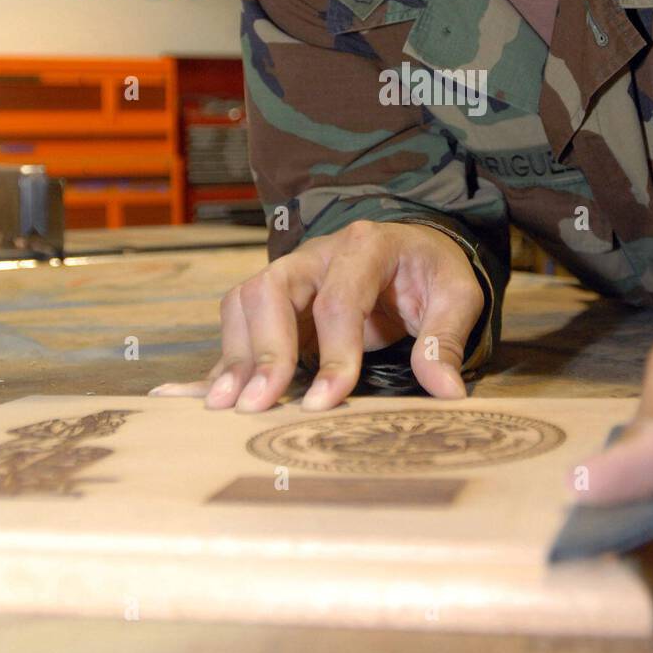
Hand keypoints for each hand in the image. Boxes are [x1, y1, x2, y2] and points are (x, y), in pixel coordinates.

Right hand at [149, 220, 483, 413]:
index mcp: (366, 246)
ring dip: (235, 355)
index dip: (333, 354)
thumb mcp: (457, 295)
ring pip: (244, 301)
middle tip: (259, 405)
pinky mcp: (276, 302)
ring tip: (229, 406)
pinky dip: (221, 361)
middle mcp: (318, 254)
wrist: (413, 250)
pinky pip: (238, 324)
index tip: (325, 403)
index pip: (340, 300)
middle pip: (271, 289)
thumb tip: (446, 392)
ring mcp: (290, 274)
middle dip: (264, 350)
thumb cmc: (432, 273)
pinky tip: (195, 394)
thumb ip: (447, 338)